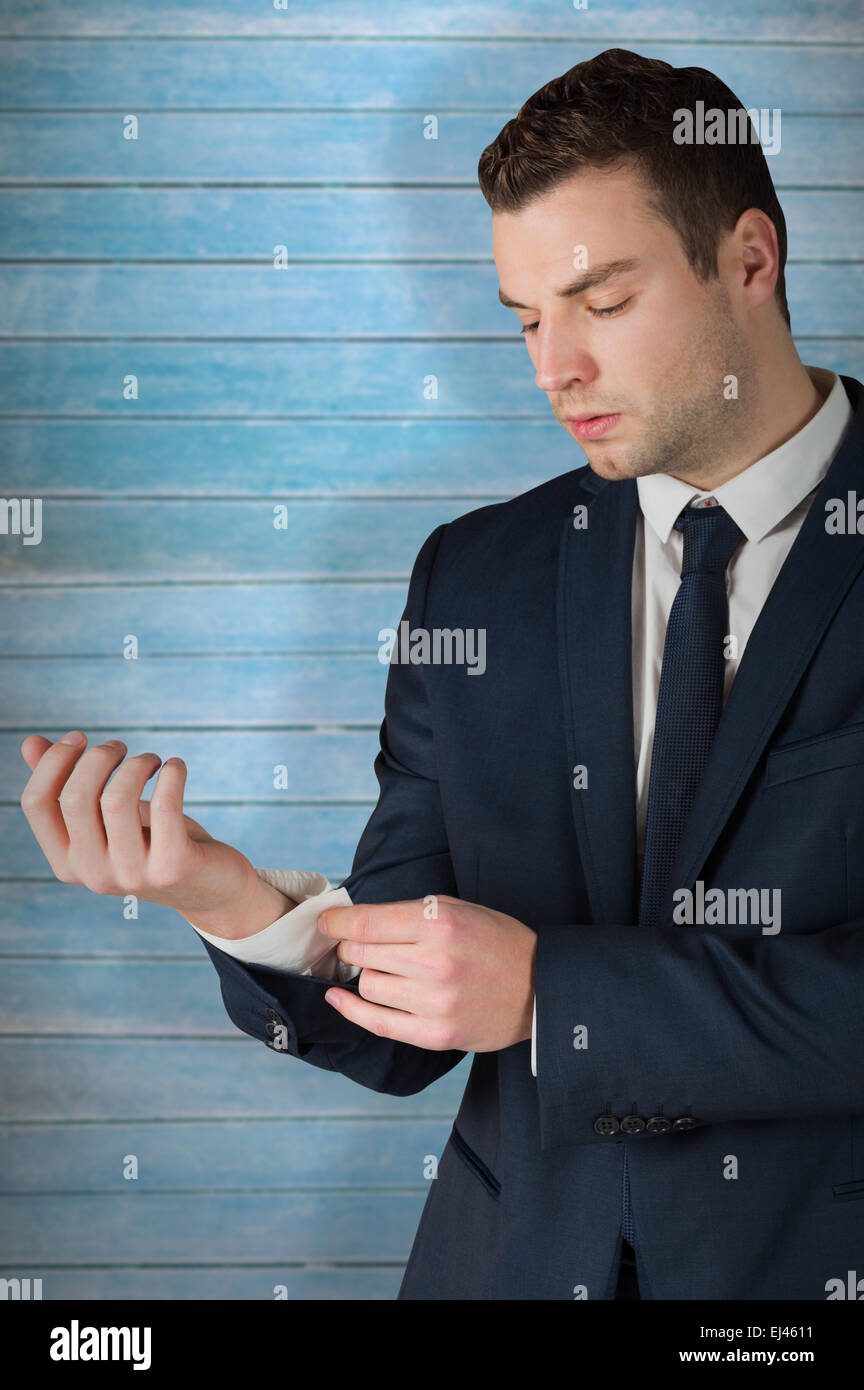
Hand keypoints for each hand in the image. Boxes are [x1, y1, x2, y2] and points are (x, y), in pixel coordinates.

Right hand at [19, 731, 278, 937]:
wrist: (212, 889)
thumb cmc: (152, 844)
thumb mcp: (107, 819)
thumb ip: (67, 787)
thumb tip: (29, 743)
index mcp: (66, 862)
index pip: (35, 804)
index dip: (53, 761)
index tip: (80, 738)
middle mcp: (92, 874)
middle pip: (75, 797)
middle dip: (98, 757)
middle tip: (122, 748)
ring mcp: (132, 875)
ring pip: (116, 798)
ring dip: (137, 763)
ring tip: (153, 761)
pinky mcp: (172, 867)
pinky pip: (165, 805)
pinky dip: (171, 773)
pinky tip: (176, 766)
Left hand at [318, 894, 535, 1052]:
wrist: (539, 987)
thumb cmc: (495, 941)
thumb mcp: (457, 909)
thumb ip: (408, 913)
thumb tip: (354, 920)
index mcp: (439, 923)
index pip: (366, 923)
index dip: (337, 923)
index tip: (326, 923)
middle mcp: (434, 962)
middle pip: (361, 953)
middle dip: (352, 946)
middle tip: (359, 945)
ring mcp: (435, 1002)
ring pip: (367, 985)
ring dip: (366, 975)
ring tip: (382, 969)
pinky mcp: (436, 1034)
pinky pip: (377, 1023)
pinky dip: (352, 1009)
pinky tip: (338, 998)